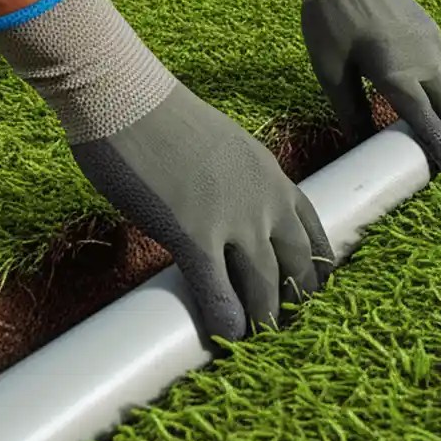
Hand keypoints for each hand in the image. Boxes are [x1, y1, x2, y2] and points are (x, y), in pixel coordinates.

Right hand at [71, 82, 334, 340]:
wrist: (125, 96)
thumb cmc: (161, 116)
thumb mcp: (221, 145)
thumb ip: (233, 181)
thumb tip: (224, 210)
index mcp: (272, 176)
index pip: (313, 233)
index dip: (314, 270)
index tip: (311, 294)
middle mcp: (264, 200)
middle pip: (299, 266)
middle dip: (298, 302)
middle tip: (291, 330)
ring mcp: (232, 220)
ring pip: (265, 286)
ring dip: (265, 321)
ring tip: (261, 345)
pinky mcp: (192, 235)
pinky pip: (218, 291)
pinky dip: (227, 322)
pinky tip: (227, 341)